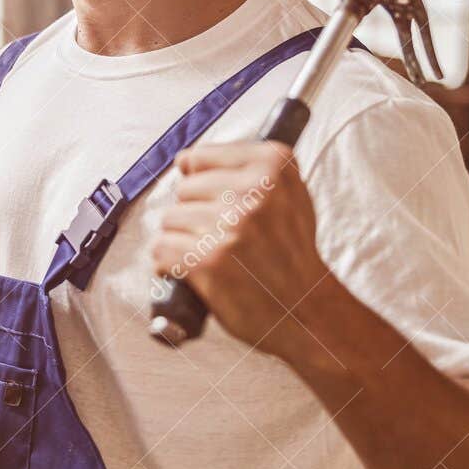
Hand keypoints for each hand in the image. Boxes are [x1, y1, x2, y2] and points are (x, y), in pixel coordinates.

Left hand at [150, 141, 343, 361]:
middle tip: (221, 238)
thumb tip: (184, 161)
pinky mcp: (209, 259)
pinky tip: (193, 271)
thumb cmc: (291, 253)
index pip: (200, 157)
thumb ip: (245, 170)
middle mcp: (254, 191)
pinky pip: (162, 249)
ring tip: (210, 255)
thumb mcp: (289, 195)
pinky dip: (169, 264)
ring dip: (182, 240)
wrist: (307, 310)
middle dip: (194, 214)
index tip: (213, 200)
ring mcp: (230, 225)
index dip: (200, 181)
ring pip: (170, 219)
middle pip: (183, 189)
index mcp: (274, 166)